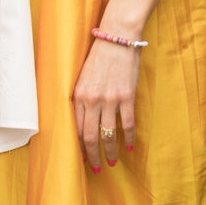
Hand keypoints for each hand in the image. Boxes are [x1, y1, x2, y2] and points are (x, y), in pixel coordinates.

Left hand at [72, 36, 138, 170]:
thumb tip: (81, 117)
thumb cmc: (100, 55)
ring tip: (111, 162)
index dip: (79, 147)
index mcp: (78, 95)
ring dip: (109, 151)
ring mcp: (110, 99)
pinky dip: (129, 137)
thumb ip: (81, 96)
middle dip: (92, 155)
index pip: (75, 129)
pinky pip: (127, 124)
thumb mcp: (82, 76)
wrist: (118, 37)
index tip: (81, 158)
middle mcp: (92, 100)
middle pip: (89, 136)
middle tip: (96, 168)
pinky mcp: (127, 96)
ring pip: (107, 134)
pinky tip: (130, 146)